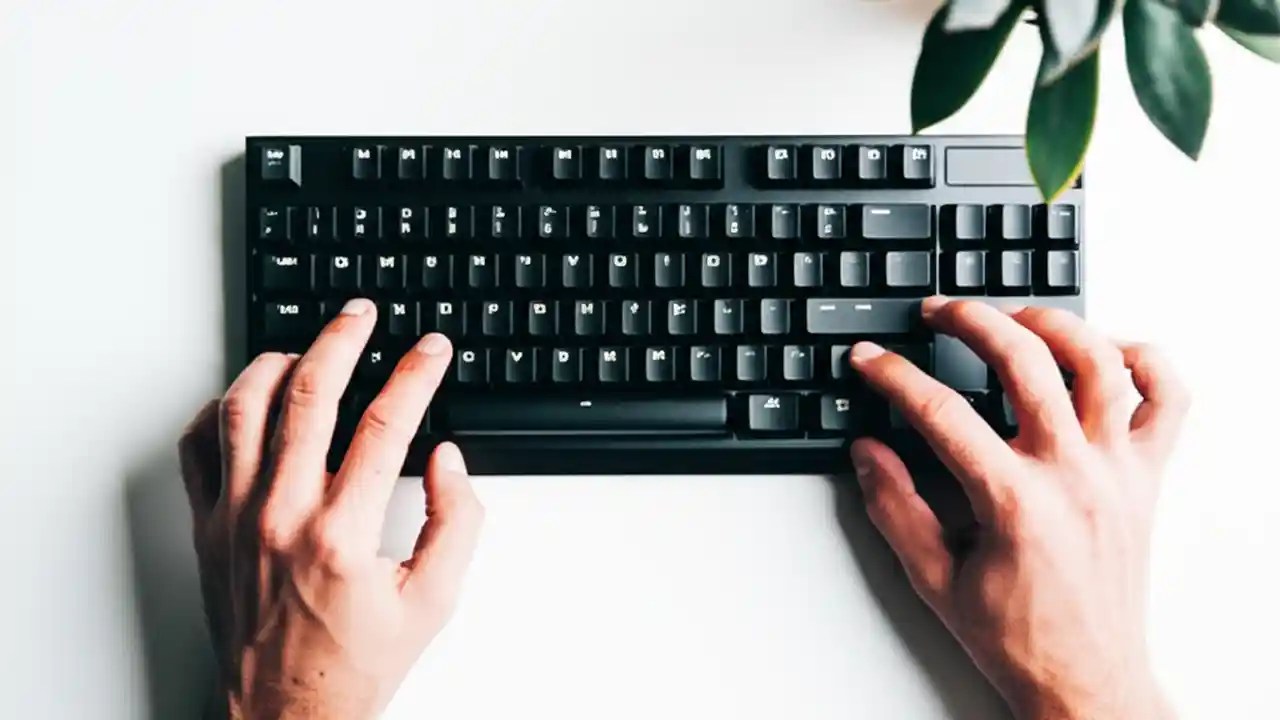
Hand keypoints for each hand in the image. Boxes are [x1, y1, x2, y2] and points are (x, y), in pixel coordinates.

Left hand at [178, 298, 483, 719]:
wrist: (287, 712)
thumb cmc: (355, 662)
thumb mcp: (434, 601)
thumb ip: (456, 523)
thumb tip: (447, 461)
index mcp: (343, 535)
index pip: (387, 426)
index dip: (416, 375)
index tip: (432, 350)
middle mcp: (282, 517)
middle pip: (309, 396)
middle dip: (342, 339)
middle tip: (362, 314)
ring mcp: (235, 519)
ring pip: (244, 409)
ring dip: (277, 363)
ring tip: (306, 345)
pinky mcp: (206, 528)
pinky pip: (197, 448)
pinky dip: (218, 409)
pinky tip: (248, 397)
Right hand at [849, 297, 1187, 719]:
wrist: (1086, 678)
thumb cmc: (1017, 636)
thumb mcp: (932, 577)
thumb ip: (894, 506)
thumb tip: (868, 450)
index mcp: (1014, 502)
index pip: (940, 412)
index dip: (893, 376)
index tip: (869, 359)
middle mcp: (1072, 475)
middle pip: (1023, 361)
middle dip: (970, 320)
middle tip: (939, 311)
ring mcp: (1117, 471)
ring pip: (1098, 362)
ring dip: (1052, 324)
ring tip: (1014, 315)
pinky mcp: (1146, 478)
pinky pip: (1169, 400)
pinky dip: (1145, 361)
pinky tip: (1107, 350)